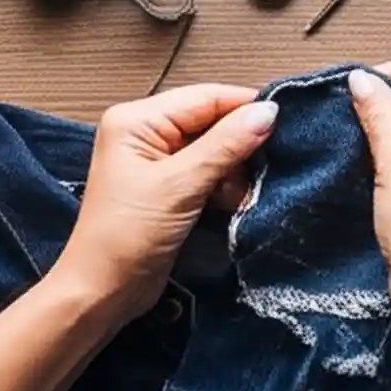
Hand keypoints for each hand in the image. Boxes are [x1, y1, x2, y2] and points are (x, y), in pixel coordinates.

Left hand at [50, 85, 277, 320]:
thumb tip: (268, 111)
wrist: (101, 292)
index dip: (246, 107)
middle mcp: (146, 133)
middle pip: (211, 122)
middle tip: (270, 166)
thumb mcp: (180, 186)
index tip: (289, 121)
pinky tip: (237, 203)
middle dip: (242, 144)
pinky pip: (208, 174)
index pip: (205, 97)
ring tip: (248, 193)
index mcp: (137, 120)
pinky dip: (226, 187)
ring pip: (215, 150)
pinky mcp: (169, 189)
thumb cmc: (127, 236)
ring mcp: (157, 162)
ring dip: (236, 170)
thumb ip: (225, 145)